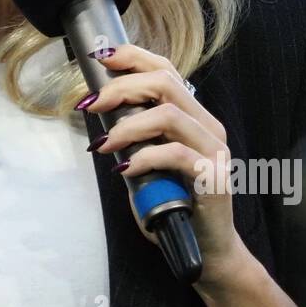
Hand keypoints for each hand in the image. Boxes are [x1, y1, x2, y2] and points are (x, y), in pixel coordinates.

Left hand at [80, 43, 247, 284]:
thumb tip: (96, 106)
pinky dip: (144, 157)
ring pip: (169, 115)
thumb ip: (133, 134)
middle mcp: (208, 126)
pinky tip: (125, 170)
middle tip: (90, 103)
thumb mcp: (146, 160)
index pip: (166, 70)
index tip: (99, 56)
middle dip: (120, 88)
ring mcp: (214, 151)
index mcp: (193, 116)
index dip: (132, 57)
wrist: (203, 250)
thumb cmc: (170, 203)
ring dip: (128, 126)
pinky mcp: (214, 178)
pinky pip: (176, 155)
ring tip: (103, 145)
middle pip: (165, 84)